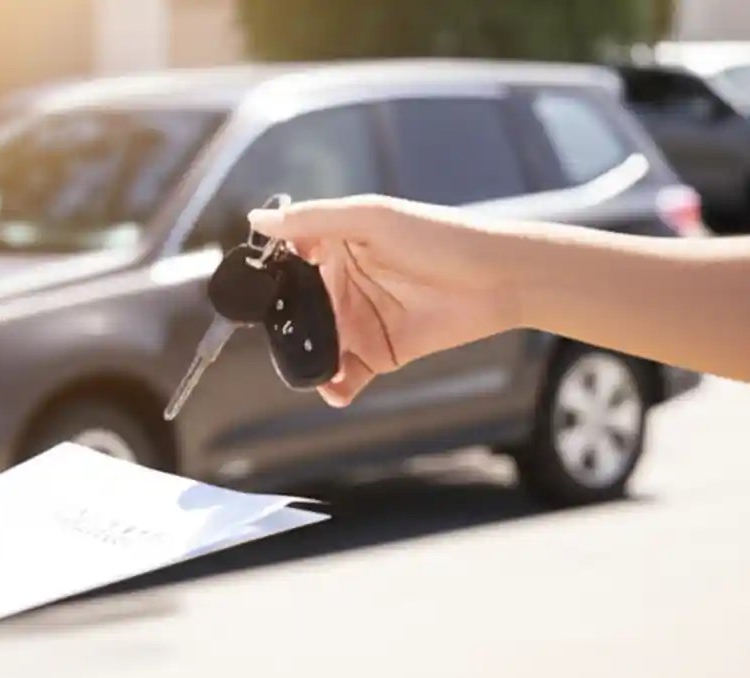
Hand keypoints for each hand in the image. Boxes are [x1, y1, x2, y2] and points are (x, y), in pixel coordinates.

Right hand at [249, 195, 520, 406]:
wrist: (499, 278)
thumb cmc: (440, 236)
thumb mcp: (371, 218)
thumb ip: (312, 220)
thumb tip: (256, 220)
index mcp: (334, 247)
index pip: (286, 262)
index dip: (266, 276)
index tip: (250, 290)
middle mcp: (341, 285)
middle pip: (295, 311)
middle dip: (282, 327)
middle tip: (279, 338)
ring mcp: (358, 321)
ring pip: (316, 346)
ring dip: (306, 359)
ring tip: (307, 367)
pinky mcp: (378, 353)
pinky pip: (344, 375)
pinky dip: (333, 387)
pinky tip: (334, 388)